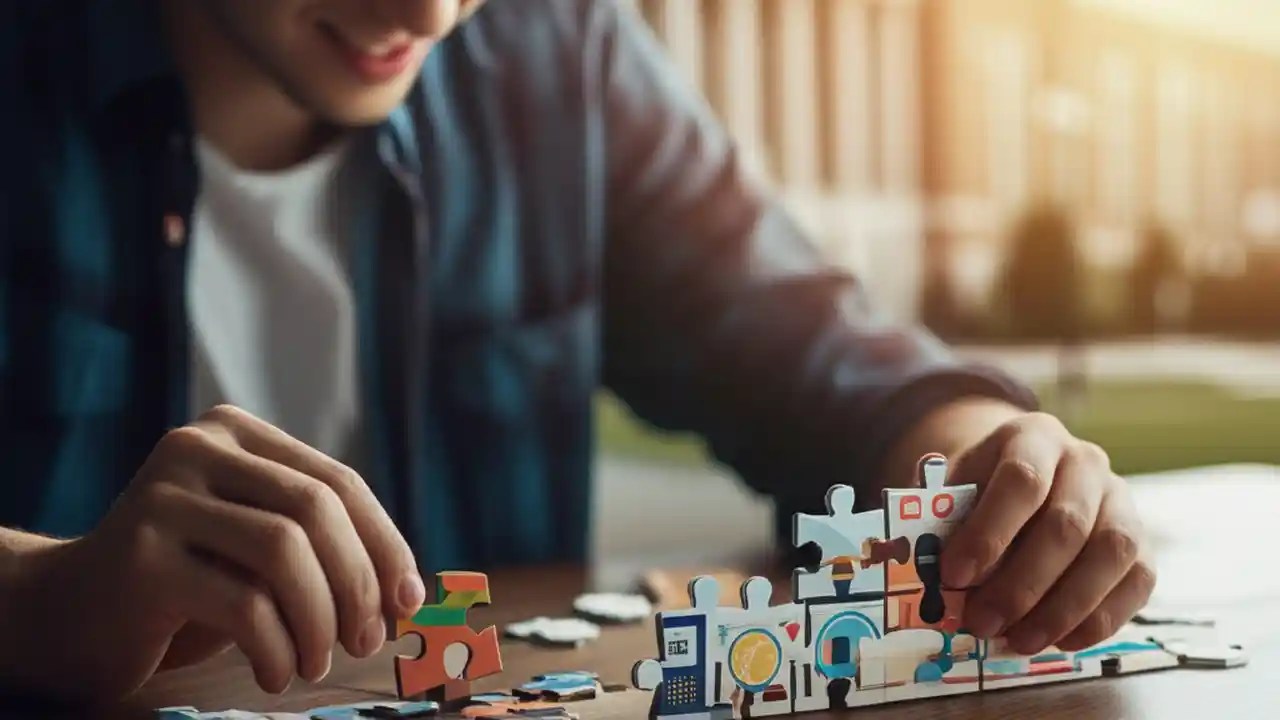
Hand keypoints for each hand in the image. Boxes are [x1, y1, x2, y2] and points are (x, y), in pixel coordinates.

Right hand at [15, 405, 424, 698]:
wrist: (69, 613)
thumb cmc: (186, 583)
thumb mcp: (255, 546)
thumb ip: (320, 544)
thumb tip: (410, 592)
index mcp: (236, 433)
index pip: (339, 482)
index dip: (385, 545)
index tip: (410, 602)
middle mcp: (197, 447)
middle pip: (317, 509)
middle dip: (358, 582)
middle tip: (368, 640)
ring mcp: (163, 497)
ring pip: (284, 551)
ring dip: (319, 619)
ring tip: (316, 662)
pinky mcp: (140, 555)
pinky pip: (241, 602)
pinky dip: (275, 647)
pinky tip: (276, 672)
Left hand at [939, 412, 1155, 654]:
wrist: (1023, 478)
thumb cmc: (979, 489)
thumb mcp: (951, 488)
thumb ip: (939, 515)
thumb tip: (922, 558)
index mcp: (1033, 436)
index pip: (1021, 480)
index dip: (988, 532)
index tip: (954, 576)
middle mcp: (1086, 461)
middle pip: (1066, 524)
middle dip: (1020, 584)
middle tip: (982, 622)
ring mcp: (1121, 499)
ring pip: (1110, 555)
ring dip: (1062, 608)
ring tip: (1018, 640)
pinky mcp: (1142, 541)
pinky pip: (1137, 582)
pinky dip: (1099, 619)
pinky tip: (1059, 640)